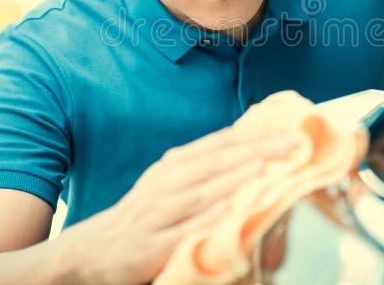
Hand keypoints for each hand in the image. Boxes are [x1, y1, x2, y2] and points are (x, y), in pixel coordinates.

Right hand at [59, 126, 298, 284]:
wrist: (89, 252)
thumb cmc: (141, 215)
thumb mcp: (168, 184)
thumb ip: (204, 169)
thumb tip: (252, 152)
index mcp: (172, 166)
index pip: (220, 143)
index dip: (256, 135)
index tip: (291, 131)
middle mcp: (165, 184)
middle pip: (217, 161)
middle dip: (258, 150)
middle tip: (294, 143)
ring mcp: (157, 213)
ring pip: (202, 191)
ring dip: (235, 177)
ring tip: (267, 166)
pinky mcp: (150, 245)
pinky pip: (183, 229)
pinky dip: (206, 218)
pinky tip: (229, 209)